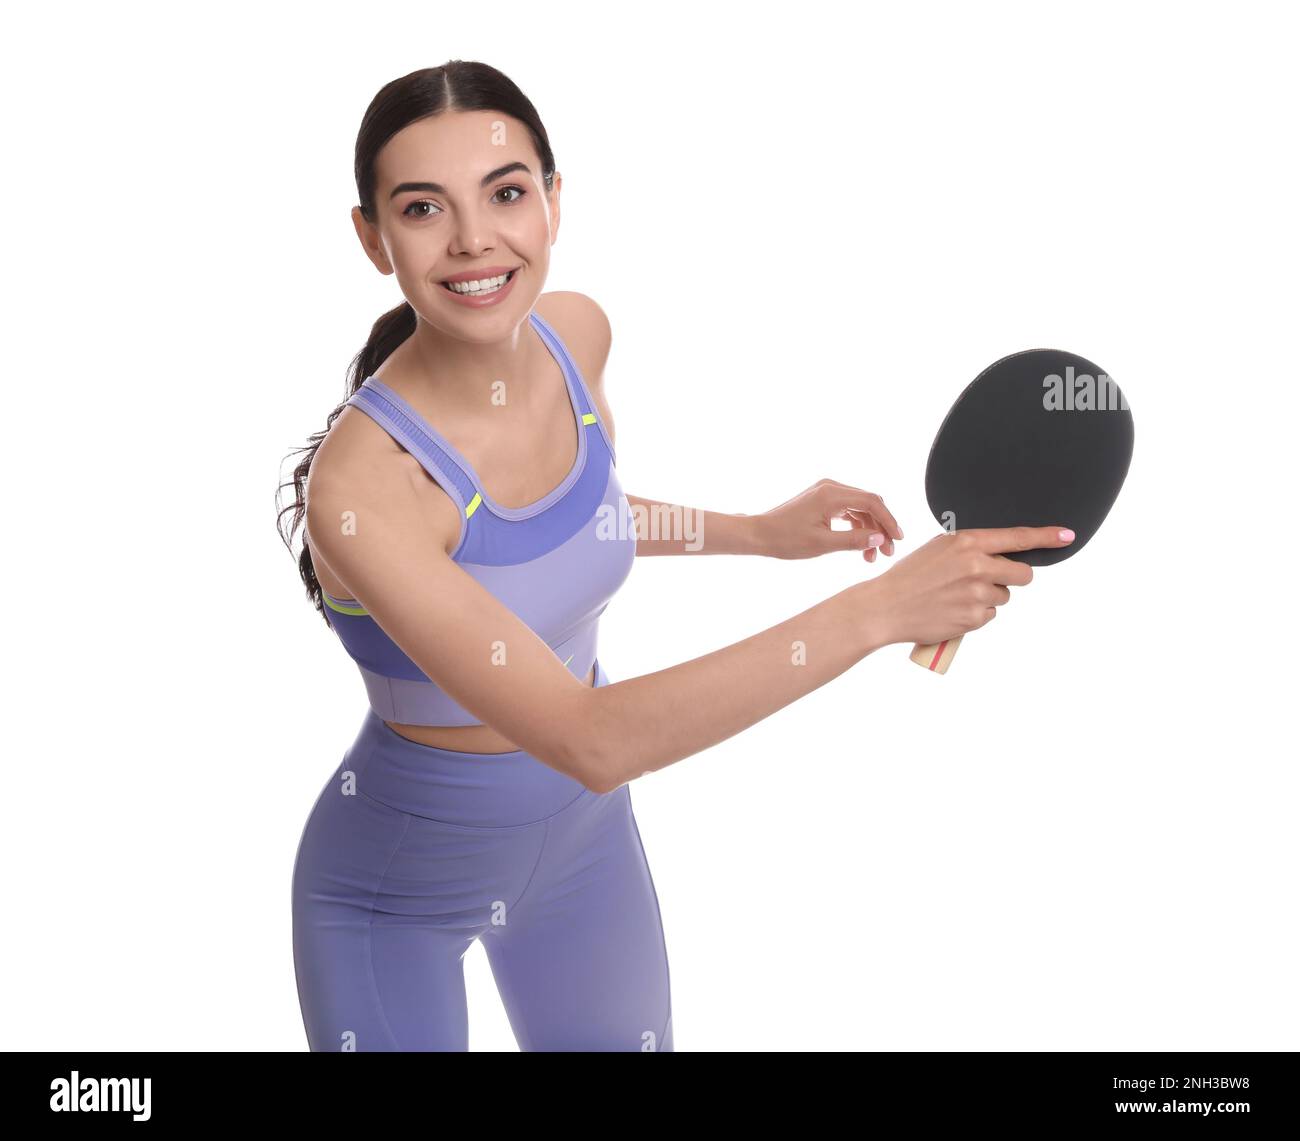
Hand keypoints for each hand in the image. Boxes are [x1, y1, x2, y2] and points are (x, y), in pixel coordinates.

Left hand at [754, 479, 903, 560]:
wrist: (760, 534)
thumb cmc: (785, 539)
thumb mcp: (822, 544)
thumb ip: (853, 541)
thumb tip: (879, 539)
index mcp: (831, 494)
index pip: (872, 502)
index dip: (888, 521)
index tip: (897, 540)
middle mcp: (831, 487)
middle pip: (869, 503)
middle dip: (881, 527)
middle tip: (887, 552)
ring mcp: (826, 492)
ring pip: (860, 509)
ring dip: (869, 530)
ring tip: (872, 556)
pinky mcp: (823, 501)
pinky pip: (848, 511)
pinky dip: (857, 527)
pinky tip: (860, 546)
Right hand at [861, 526, 1074, 646]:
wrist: (885, 607)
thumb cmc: (910, 576)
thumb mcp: (938, 549)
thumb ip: (970, 548)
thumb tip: (999, 553)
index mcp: (967, 542)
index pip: (1018, 537)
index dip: (1047, 537)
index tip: (1068, 535)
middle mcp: (977, 566)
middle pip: (1023, 574)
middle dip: (1011, 579)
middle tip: (986, 581)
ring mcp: (977, 594)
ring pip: (1004, 597)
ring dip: (988, 598)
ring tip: (956, 597)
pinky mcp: (974, 618)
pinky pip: (990, 616)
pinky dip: (976, 615)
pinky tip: (952, 610)